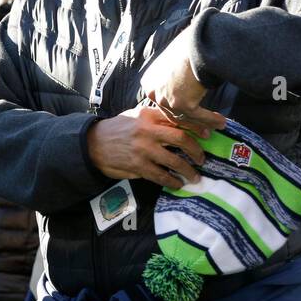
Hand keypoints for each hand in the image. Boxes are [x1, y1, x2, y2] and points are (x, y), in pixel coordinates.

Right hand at [86, 104, 206, 188]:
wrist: (92, 143)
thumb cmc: (115, 129)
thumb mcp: (134, 116)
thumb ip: (154, 118)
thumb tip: (179, 124)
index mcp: (148, 116)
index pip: (178, 119)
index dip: (197, 127)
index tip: (208, 133)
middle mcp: (147, 131)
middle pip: (181, 138)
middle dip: (196, 150)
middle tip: (202, 158)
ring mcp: (143, 150)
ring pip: (174, 160)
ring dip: (188, 170)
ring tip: (194, 176)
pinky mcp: (137, 166)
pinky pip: (160, 175)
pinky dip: (172, 181)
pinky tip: (177, 184)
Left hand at [140, 30, 224, 137]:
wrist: (198, 44)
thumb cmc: (189, 48)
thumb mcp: (173, 65)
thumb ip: (173, 80)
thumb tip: (184, 89)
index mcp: (149, 83)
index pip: (162, 103)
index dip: (176, 112)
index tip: (187, 119)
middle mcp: (154, 92)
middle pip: (172, 113)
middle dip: (189, 124)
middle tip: (201, 131)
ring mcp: (167, 99)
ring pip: (186, 118)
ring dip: (203, 125)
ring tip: (215, 127)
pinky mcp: (182, 104)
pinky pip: (199, 116)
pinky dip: (211, 119)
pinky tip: (221, 121)